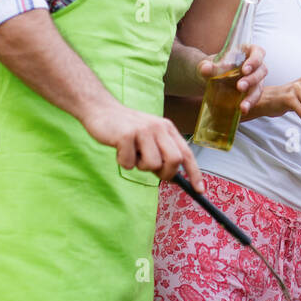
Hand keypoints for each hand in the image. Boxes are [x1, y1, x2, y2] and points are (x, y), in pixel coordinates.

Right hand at [83, 101, 203, 190]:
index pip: (187, 154)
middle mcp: (159, 128)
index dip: (195, 174)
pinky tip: (119, 149)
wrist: (101, 109)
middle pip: (174, 161)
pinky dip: (123, 162)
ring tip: (131, 152)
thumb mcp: (150, 136)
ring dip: (139, 166)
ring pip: (152, 165)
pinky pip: (129, 163)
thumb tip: (173, 176)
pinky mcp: (126, 135)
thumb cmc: (126, 127)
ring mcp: (143, 131)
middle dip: (165, 173)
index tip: (200, 190)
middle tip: (152, 170)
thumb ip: (162, 152)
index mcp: (167, 128)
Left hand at [196, 43, 266, 113]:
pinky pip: (254, 98)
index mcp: (247, 52)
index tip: (245, 69)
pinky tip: (242, 110)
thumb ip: (206, 66)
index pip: (258, 52)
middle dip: (252, 80)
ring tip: (242, 106)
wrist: (209, 79)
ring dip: (252, 96)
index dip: (254, 60)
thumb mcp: (207, 65)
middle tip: (240, 87)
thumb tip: (205, 69)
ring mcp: (255, 79)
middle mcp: (255, 65)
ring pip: (259, 87)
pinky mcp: (252, 92)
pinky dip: (249, 104)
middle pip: (261, 70)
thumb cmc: (212, 67)